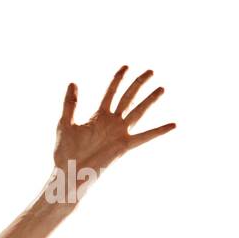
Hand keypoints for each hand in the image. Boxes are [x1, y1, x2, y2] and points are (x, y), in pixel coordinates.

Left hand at [54, 66, 175, 175]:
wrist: (69, 171)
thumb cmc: (65, 151)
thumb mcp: (65, 123)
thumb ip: (70, 103)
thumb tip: (73, 82)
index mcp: (99, 116)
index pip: (111, 92)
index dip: (118, 79)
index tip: (126, 66)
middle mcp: (112, 122)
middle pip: (128, 98)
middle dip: (138, 84)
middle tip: (150, 71)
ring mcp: (119, 133)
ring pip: (138, 112)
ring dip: (149, 100)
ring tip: (161, 88)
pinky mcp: (124, 145)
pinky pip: (145, 137)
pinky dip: (159, 131)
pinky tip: (173, 125)